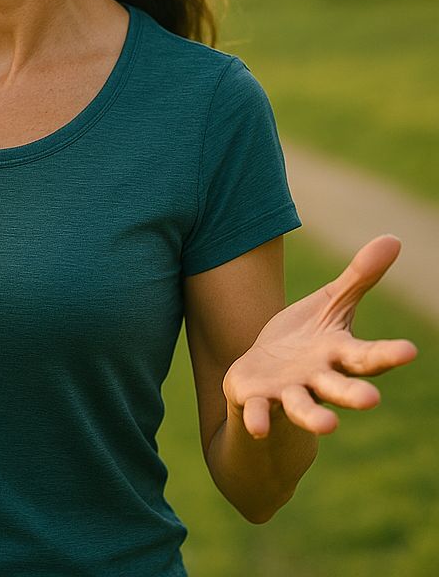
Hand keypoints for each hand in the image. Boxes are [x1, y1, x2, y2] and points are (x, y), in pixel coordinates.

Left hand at [223, 235, 417, 438]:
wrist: (262, 375)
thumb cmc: (305, 340)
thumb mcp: (330, 304)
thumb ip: (360, 277)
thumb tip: (395, 238)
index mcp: (338, 354)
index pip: (367, 355)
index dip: (388, 354)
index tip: (409, 351)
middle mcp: (318, 378)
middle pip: (340, 386)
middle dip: (354, 393)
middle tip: (371, 400)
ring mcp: (288, 391)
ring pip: (303, 405)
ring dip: (314, 416)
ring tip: (328, 426)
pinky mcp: (257, 399)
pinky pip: (259, 411)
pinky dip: (258, 419)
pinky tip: (257, 427)